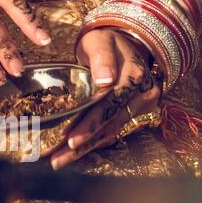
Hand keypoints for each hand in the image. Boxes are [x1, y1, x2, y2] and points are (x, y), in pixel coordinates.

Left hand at [51, 28, 161, 169]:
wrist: (125, 43)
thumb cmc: (106, 41)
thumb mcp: (100, 41)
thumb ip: (101, 57)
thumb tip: (105, 80)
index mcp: (134, 76)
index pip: (110, 105)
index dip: (91, 124)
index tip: (71, 141)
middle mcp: (143, 94)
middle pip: (110, 123)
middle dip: (83, 143)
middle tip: (58, 160)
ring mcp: (141, 105)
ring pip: (111, 131)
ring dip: (85, 148)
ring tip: (60, 161)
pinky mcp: (135, 112)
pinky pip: (113, 130)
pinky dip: (93, 142)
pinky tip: (74, 153)